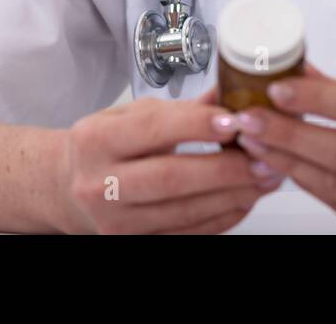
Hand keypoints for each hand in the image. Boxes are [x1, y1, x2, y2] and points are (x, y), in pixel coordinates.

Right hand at [53, 90, 283, 233]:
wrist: (70, 187)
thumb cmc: (105, 145)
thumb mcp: (132, 114)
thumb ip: (183, 108)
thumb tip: (232, 93)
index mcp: (96, 139)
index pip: (153, 129)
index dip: (198, 125)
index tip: (235, 119)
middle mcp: (99, 183)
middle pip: (171, 177)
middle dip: (225, 167)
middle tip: (263, 154)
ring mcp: (115, 220)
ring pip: (184, 210)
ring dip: (233, 194)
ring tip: (265, 176)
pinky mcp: (134, 242)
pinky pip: (188, 232)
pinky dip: (223, 216)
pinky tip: (245, 198)